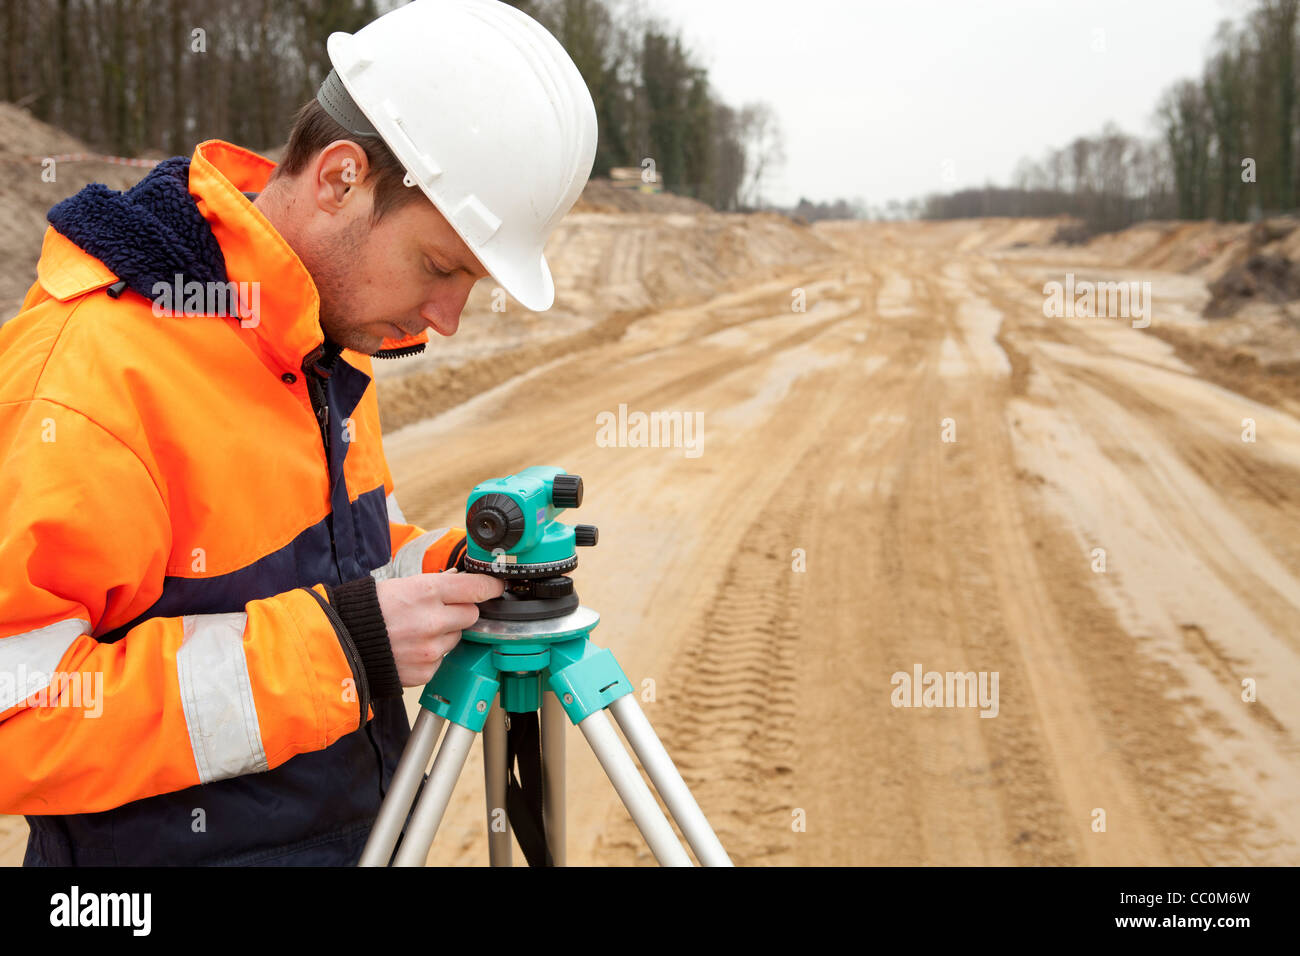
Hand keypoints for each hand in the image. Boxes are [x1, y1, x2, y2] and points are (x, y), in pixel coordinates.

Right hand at [376, 569, 504, 685]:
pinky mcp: (426, 670)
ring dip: (446, 634)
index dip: (490, 587)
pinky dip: (433, 654)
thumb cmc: (370, 610)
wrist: (344, 642)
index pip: (476, 587)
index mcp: (427, 592)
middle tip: (442, 611)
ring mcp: (431, 649)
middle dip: (462, 611)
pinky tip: (412, 647)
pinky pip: (442, 659)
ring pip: (457, 638)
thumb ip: (437, 585)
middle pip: (472, 614)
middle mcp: (433, 621)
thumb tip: (462, 581)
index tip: (495, 587)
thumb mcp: (403, 584)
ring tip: (418, 630)